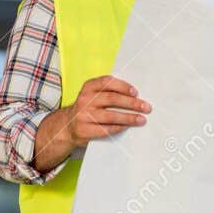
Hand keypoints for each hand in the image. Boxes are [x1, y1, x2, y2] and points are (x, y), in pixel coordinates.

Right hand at [31, 75, 149, 172]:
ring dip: (129, 118)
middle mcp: (85, 100)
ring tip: (141, 119)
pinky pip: (106, 129)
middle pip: (112, 99)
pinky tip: (127, 127)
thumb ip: (108, 92)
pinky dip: (119, 128)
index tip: (136, 92)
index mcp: (88, 87)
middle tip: (146, 107)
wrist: (68, 126)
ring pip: (111, 115)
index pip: (107, 82)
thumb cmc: (87, 108)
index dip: (123, 86)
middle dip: (132, 103)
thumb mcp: (93, 95)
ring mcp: (84, 115)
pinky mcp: (85, 130)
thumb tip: (134, 95)